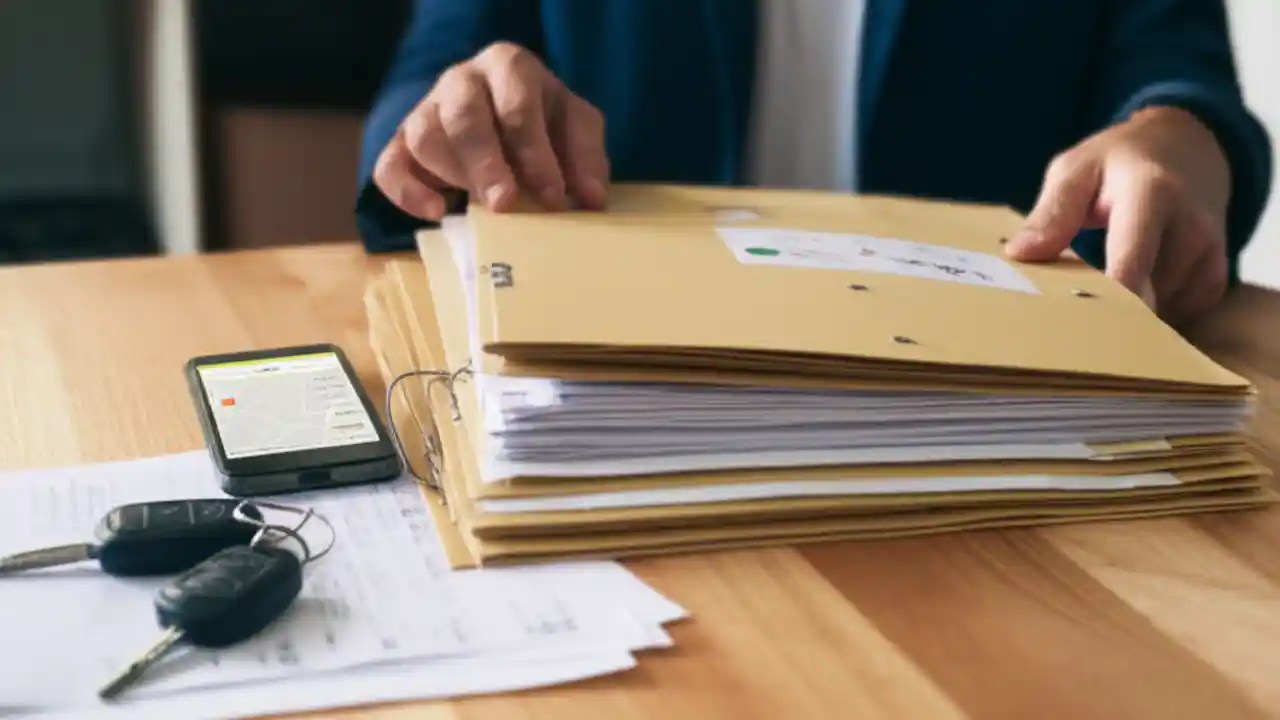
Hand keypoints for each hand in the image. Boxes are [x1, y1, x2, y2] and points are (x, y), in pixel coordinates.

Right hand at [373, 42, 609, 220]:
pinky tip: (435, 213)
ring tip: (480, 209)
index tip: (552, 195)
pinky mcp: (402, 143)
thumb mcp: (574, 127)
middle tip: (505, 203)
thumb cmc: (543, 123)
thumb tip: (591, 198)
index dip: (535, 152)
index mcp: (509, 66)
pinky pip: (389, 164)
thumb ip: (586, 155)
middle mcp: (462, 80)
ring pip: (424, 135)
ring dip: (453, 175)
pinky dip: (406, 191)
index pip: (517, 104)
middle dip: (486, 163)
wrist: (505, 121)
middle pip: (464, 116)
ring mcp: (428, 109)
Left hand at [1006, 106, 1231, 323]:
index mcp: (1151, 195)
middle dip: (1105, 315)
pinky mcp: (1214, 281)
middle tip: (1066, 319)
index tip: (1075, 332)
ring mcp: (1209, 256)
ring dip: (1124, 311)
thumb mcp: (1075, 169)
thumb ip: (1052, 211)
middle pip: (1145, 298)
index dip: (1108, 303)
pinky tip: (1132, 284)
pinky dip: (1148, 311)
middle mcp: (1191, 228)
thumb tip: (1020, 254)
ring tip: (1101, 281)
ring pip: (1155, 313)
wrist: (1188, 149)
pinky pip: (1173, 317)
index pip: (1131, 262)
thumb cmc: (1118, 163)